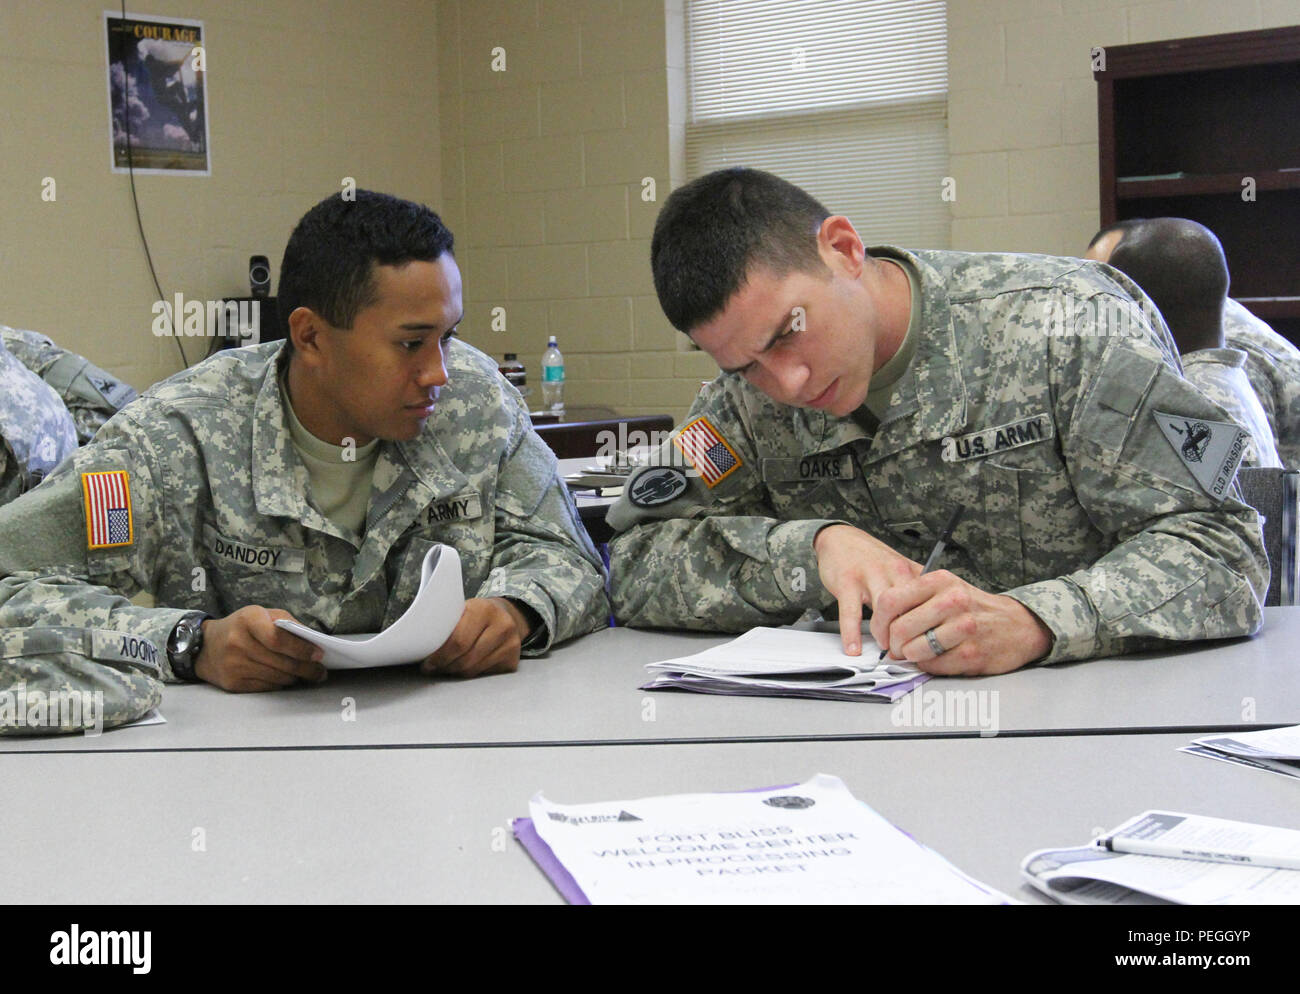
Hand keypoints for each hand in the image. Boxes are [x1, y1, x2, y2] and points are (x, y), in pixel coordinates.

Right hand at [194, 606, 327, 692]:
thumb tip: (314, 641)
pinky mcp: (233, 683)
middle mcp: (238, 642)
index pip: (279, 639)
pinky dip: (280, 684)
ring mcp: (233, 665)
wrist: (206, 646)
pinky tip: (285, 678)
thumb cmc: (243, 628)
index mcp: (248, 620)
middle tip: (320, 672)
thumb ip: (288, 624)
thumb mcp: (263, 615)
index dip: (301, 649)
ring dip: (295, 677)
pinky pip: (267, 687)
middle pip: (282, 662)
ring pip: (277, 677)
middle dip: (306, 669)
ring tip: (305, 674)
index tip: (319, 655)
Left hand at [420, 597, 530, 678]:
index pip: (458, 641)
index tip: (427, 664)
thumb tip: (422, 648)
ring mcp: (512, 644)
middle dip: (445, 667)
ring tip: (446, 668)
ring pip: (474, 670)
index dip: (440, 656)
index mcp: (484, 609)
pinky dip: (471, 674)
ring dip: (456, 672)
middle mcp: (503, 626)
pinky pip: (484, 675)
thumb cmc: (475, 615)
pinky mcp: (514, 661)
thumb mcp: (462, 611)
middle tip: (433, 669)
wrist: (506, 616)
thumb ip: (447, 626)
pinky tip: (464, 667)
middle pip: (466, 659)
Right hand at [813, 524, 923, 655]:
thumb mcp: (899, 571)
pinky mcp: (847, 582)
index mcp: (909, 571)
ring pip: (883, 611)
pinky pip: (851, 612)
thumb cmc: (871, 559)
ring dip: (884, 634)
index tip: (925, 644)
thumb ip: (915, 593)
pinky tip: (853, 648)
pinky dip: (852, 634)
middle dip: (907, 634)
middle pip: (908, 608)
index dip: (927, 627)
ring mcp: (869, 576)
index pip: (927, 602)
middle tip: (904, 652)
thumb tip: (931, 622)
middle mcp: (893, 571)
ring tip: (884, 649)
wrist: (840, 539)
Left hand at [869, 570, 1052, 674]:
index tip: (881, 634)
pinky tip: (939, 658)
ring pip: (914, 650)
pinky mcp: (972, 653)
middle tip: (898, 649)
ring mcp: (964, 628)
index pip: (890, 601)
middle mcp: (952, 600)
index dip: (878, 623)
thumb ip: (913, 602)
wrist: (1018, 624)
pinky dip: (929, 666)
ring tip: (918, 653)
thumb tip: (882, 627)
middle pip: (899, 629)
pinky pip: (933, 666)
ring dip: (911, 657)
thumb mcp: (944, 590)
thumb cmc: (973, 608)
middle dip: (893, 645)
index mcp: (939, 581)